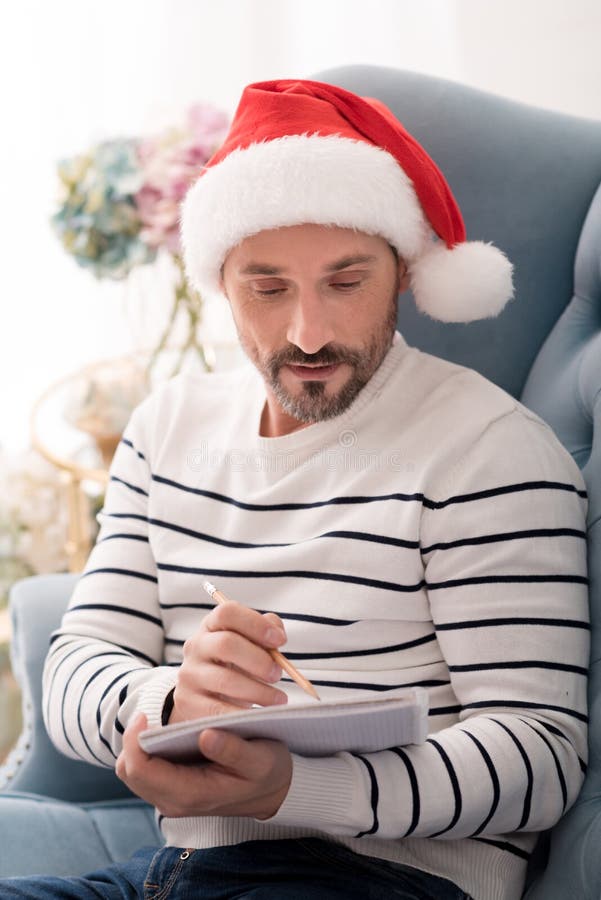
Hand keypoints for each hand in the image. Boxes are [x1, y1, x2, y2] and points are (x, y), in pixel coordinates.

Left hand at [116, 714, 292, 819]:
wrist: (274, 791)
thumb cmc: (268, 771)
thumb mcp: (260, 759)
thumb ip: (234, 751)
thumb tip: (206, 736)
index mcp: (191, 794)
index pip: (141, 771)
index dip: (134, 741)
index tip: (145, 714)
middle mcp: (174, 802)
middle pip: (130, 773)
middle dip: (131, 742)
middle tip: (148, 714)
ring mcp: (171, 798)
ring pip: (133, 772)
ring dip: (136, 747)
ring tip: (154, 722)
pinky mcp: (173, 789)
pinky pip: (144, 771)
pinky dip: (145, 752)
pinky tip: (163, 734)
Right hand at [170, 599, 288, 721]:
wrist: (208, 696)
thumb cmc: (237, 664)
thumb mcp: (250, 642)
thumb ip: (266, 630)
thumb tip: (277, 634)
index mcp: (211, 625)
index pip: (227, 612)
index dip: (255, 624)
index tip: (280, 640)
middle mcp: (195, 646)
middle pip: (226, 644)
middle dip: (259, 660)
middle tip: (277, 674)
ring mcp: (189, 674)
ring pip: (225, 680)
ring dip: (258, 691)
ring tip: (277, 699)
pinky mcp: (187, 702)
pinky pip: (218, 710)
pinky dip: (243, 713)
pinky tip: (259, 715)